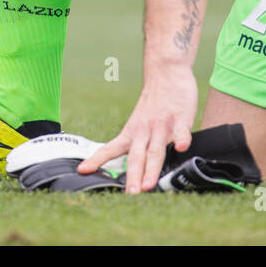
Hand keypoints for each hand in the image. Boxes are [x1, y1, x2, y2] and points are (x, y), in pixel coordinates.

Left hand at [78, 61, 196, 193]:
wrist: (166, 72)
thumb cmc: (153, 103)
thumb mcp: (139, 123)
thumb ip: (137, 145)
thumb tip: (131, 170)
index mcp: (132, 133)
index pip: (111, 149)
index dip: (97, 160)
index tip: (83, 170)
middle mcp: (144, 131)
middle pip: (137, 157)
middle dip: (133, 177)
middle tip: (130, 194)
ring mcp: (162, 126)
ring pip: (156, 150)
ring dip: (152, 168)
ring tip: (148, 185)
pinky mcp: (181, 119)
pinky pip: (182, 131)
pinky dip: (182, 140)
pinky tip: (181, 148)